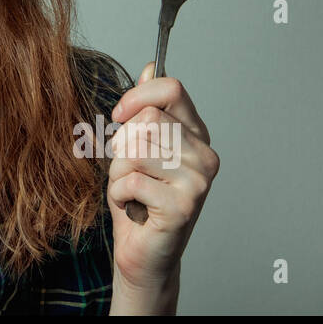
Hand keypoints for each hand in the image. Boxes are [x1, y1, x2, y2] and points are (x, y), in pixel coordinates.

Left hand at [106, 61, 218, 299]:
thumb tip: (150, 67)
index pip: (171, 89)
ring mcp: (198, 181)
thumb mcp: (134, 148)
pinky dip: (118, 194)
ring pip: (135, 149)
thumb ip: (144, 110)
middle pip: (147, 119)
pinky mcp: (184, 206)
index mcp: (196, 135)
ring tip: (132, 190)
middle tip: (128, 171)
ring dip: (118, 172)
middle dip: (122, 145)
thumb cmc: (137, 200)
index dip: (137, 96)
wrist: (142, 255)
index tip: (119, 116)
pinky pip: (130, 180)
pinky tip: (133, 208)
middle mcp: (205, 155)